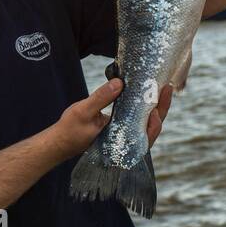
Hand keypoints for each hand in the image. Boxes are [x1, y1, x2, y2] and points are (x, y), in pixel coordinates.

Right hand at [49, 78, 174, 162]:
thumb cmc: (70, 130)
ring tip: (159, 88)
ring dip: (154, 107)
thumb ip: (101, 98)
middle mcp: (126, 141)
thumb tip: (119, 83)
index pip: (148, 129)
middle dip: (161, 105)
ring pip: (146, 124)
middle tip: (166, 85)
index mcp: (122, 140)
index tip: (162, 93)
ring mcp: (123, 137)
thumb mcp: (83, 111)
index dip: (159, 111)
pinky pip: (136, 121)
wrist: (59, 143)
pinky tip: (143, 96)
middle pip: (152, 125)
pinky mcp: (119, 131)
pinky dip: (142, 109)